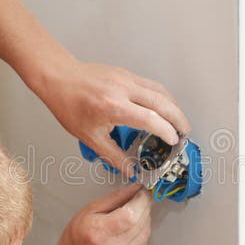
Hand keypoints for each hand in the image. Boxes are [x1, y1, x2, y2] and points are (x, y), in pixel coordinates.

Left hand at [36, 61, 190, 174]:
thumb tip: (132, 171)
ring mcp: (127, 79)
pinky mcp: (127, 74)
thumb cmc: (69, 106)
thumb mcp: (89, 137)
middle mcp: (124, 90)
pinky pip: (152, 85)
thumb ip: (114, 156)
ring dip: (174, 106)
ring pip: (160, 91)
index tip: (173, 142)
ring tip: (179, 121)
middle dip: (178, 119)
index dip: (166, 132)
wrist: (59, 78)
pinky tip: (165, 107)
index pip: (151, 120)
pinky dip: (163, 97)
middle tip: (185, 133)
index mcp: (114, 107)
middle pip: (162, 103)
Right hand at [52, 184, 151, 244]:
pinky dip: (142, 231)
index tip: (142, 192)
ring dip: (144, 219)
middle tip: (138, 200)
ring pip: (146, 231)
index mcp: (98, 232)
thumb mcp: (89, 210)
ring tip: (130, 215)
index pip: (130, 215)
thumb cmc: (77, 236)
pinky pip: (144, 241)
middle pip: (141, 222)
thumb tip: (135, 188)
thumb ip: (115, 197)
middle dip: (144, 207)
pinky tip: (130, 229)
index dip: (141, 201)